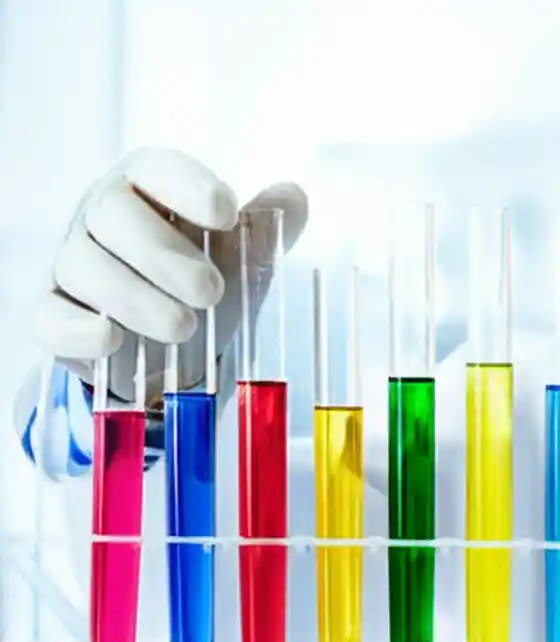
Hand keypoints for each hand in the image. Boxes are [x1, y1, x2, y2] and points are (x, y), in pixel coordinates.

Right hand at [35, 147, 307, 400]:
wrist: (169, 339)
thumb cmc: (202, 276)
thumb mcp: (241, 254)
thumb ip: (267, 227)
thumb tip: (293, 196)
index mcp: (148, 186)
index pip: (156, 168)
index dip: (189, 186)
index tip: (227, 215)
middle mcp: (101, 214)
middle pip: (113, 214)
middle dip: (165, 254)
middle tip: (212, 292)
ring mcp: (71, 261)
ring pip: (84, 266)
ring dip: (135, 299)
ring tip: (183, 328)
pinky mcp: (53, 311)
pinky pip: (50, 315)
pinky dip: (80, 330)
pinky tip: (113, 340)